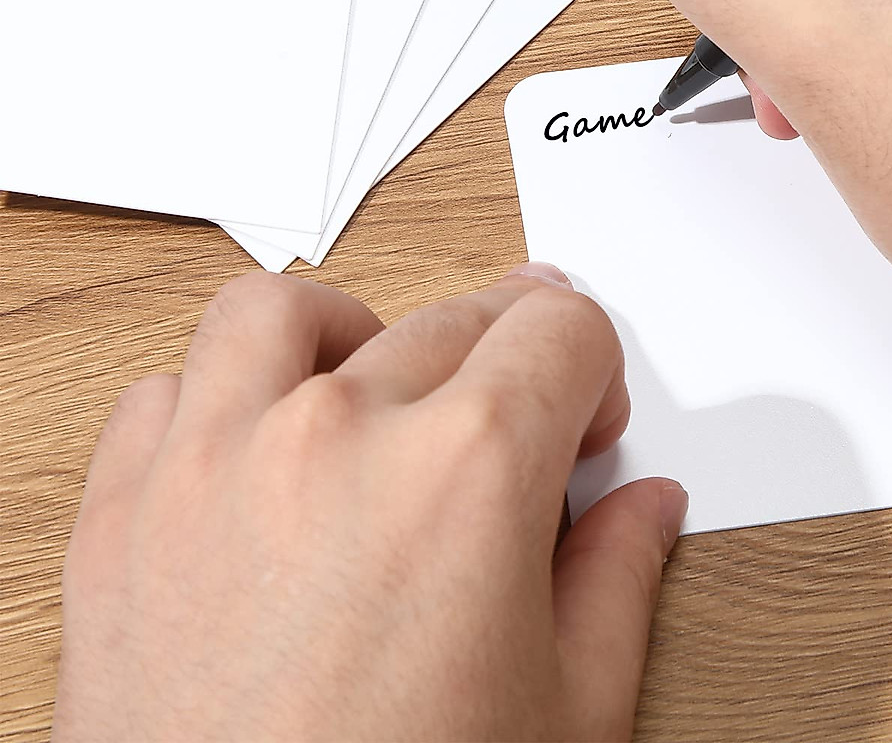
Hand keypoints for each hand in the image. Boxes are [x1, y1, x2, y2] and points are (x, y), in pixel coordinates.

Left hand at [54, 266, 687, 740]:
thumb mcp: (566, 716)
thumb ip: (619, 582)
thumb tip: (643, 510)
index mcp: (469, 471)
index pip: (559, 329)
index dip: (592, 365)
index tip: (582, 415)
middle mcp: (338, 435)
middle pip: (449, 315)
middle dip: (501, 358)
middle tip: (507, 431)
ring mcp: (216, 462)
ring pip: (284, 314)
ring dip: (345, 338)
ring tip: (372, 399)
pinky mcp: (123, 514)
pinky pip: (167, 393)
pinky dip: (217, 401)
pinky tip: (257, 457)